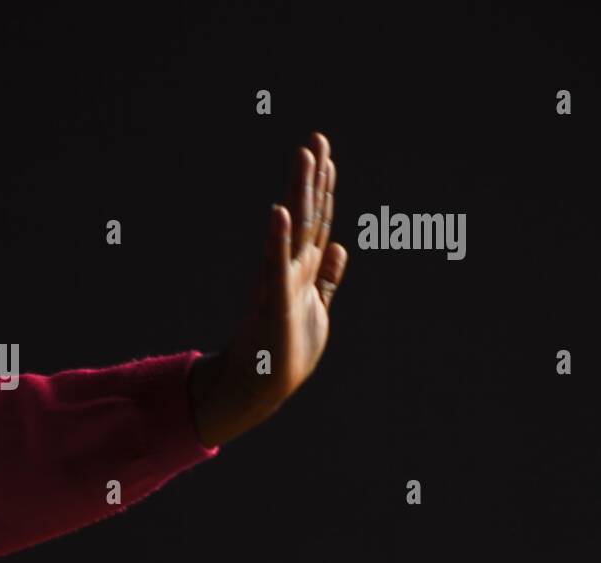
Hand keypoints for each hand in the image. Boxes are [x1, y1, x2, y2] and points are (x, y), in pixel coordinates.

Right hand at [189, 132, 348, 447]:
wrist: (260, 386)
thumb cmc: (286, 351)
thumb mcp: (317, 308)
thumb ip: (327, 278)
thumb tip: (340, 245)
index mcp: (303, 270)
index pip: (318, 221)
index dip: (324, 188)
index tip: (325, 154)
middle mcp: (291, 269)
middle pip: (308, 215)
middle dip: (313, 177)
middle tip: (316, 138)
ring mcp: (281, 282)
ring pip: (296, 230)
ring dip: (300, 192)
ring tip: (303, 156)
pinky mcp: (275, 303)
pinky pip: (276, 265)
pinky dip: (278, 238)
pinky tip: (280, 212)